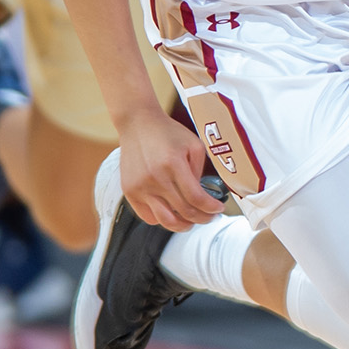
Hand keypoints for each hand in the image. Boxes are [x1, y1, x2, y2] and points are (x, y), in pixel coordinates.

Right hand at [115, 110, 223, 230]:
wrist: (138, 123)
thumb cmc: (167, 132)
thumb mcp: (193, 145)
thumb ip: (200, 171)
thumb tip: (203, 196)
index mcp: (173, 164)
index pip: (196, 198)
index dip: (211, 208)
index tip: (219, 209)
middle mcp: (155, 178)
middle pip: (184, 212)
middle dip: (202, 218)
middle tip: (210, 216)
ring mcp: (140, 187)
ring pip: (166, 220)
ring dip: (183, 225)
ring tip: (192, 221)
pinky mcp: (130, 191)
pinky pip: (148, 216)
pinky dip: (163, 220)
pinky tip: (172, 213)